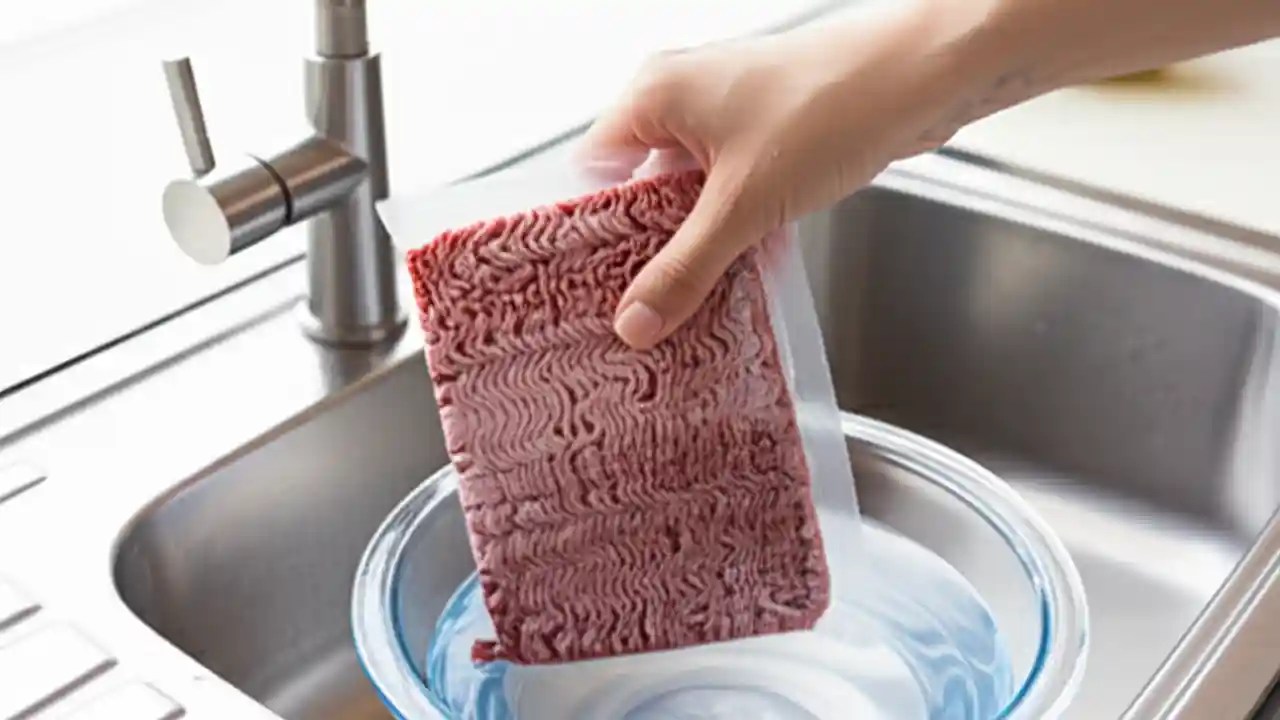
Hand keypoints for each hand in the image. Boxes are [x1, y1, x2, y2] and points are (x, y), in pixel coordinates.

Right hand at [581, 2, 992, 348]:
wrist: (921, 79)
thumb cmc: (830, 108)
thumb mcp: (743, 205)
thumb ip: (685, 269)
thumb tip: (637, 320)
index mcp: (655, 96)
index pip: (593, 172)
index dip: (592, 233)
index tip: (594, 288)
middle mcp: (684, 100)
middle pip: (640, 188)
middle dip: (648, 249)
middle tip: (643, 310)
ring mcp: (728, 115)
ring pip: (690, 194)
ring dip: (696, 244)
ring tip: (688, 302)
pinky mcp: (767, 135)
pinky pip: (730, 192)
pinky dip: (733, 229)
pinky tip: (739, 270)